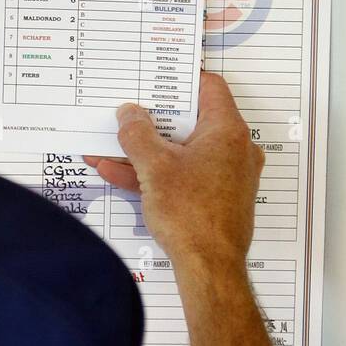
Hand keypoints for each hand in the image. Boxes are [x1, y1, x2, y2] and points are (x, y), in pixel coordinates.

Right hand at [84, 71, 264, 276]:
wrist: (209, 268)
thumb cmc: (193, 217)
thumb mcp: (154, 168)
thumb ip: (137, 135)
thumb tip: (129, 114)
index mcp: (227, 131)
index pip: (209, 87)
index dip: (181, 80)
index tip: (157, 78)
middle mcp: (234, 150)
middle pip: (191, 122)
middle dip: (153, 121)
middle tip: (130, 112)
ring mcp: (226, 176)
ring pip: (182, 153)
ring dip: (146, 152)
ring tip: (111, 148)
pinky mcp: (216, 199)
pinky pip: (183, 176)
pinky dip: (157, 174)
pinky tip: (121, 175)